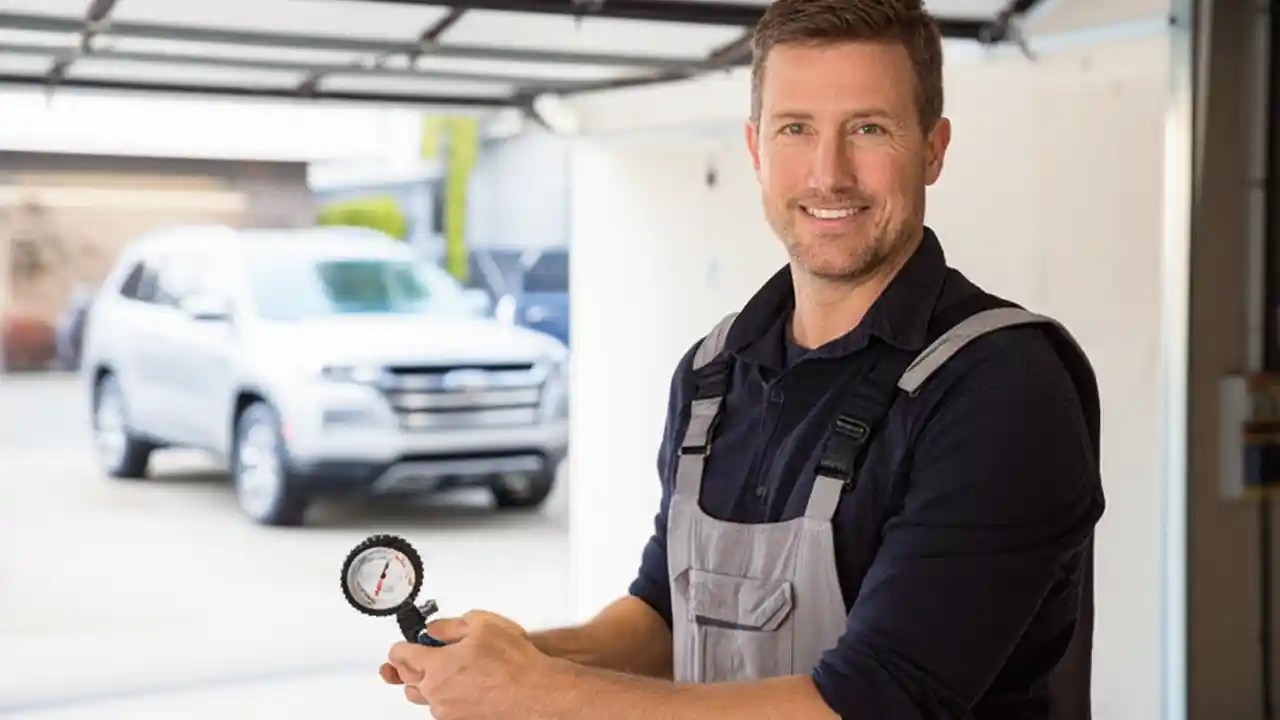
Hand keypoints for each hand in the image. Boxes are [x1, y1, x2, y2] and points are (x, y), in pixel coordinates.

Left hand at [380, 610, 551, 718]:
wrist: (535, 693)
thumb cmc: (513, 663)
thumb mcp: (482, 624)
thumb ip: (450, 625)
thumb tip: (434, 629)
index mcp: (435, 666)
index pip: (400, 656)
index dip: (400, 646)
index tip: (403, 644)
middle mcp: (436, 692)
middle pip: (406, 680)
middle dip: (410, 666)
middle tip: (420, 655)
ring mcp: (447, 710)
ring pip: (422, 697)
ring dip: (425, 683)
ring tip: (443, 670)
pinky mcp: (460, 719)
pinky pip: (441, 707)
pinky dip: (443, 695)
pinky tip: (461, 684)